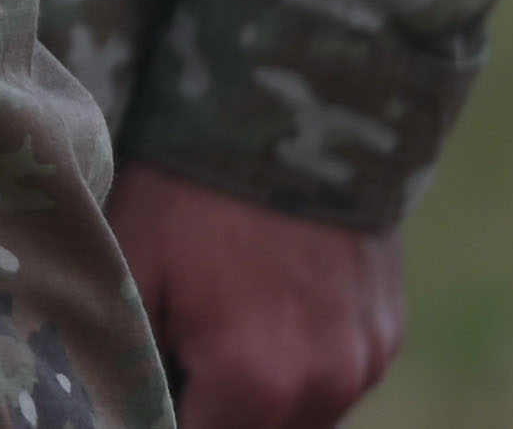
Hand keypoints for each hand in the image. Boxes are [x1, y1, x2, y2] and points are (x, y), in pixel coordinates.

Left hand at [114, 163, 403, 428]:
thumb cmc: (191, 193)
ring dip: (258, 394)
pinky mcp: (388, 334)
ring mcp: (367, 363)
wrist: (288, 114)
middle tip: (180, 343)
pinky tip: (264, 308)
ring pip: (303, 416)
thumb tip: (124, 403)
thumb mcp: (132, 269)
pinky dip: (300, 364)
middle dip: (211, 405)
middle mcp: (326, 388)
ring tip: (218, 323)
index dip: (162, 417)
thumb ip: (132, 359)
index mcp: (254, 382)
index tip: (144, 386)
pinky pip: (338, 377)